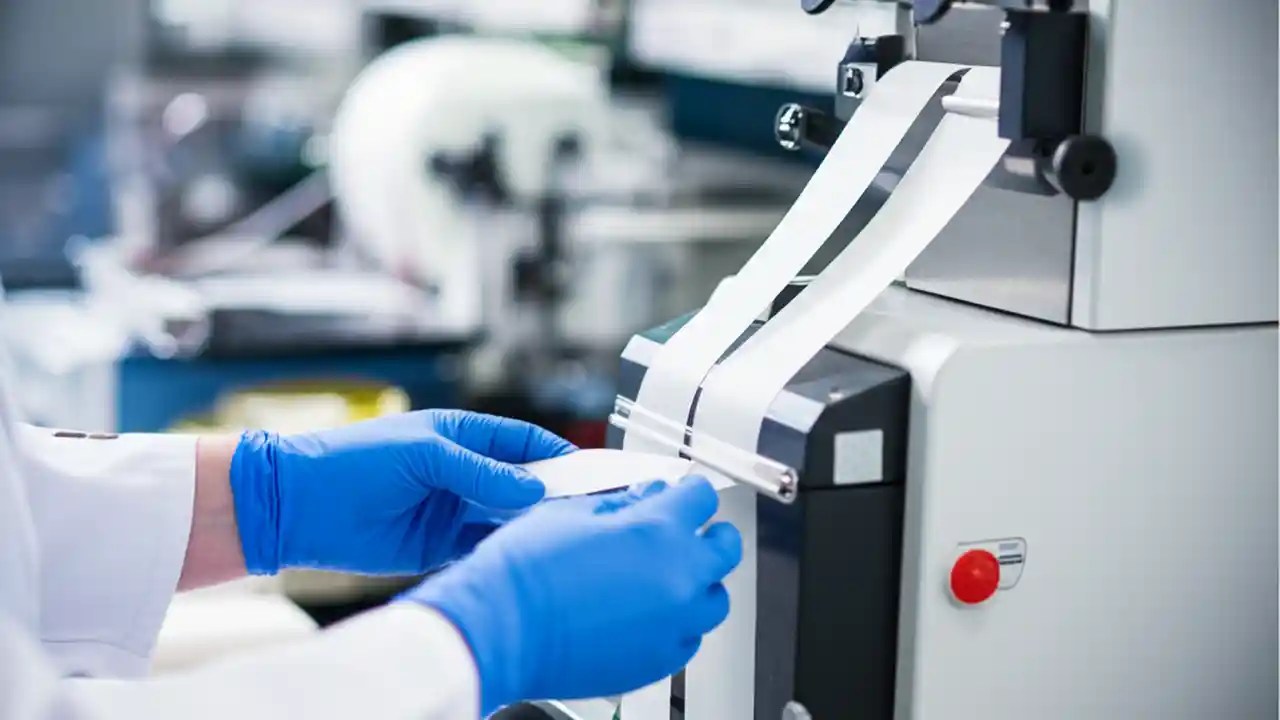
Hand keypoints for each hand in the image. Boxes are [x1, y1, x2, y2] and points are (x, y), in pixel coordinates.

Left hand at [229, 410, 574, 574]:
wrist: (299, 506)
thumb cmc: (351, 461)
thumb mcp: (424, 454)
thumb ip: (479, 472)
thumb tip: (531, 488)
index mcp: (461, 435)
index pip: (523, 443)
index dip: (555, 455)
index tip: (587, 472)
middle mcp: (462, 472)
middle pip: (521, 482)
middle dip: (550, 494)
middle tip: (582, 510)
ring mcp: (452, 508)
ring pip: (505, 517)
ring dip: (528, 525)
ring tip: (556, 535)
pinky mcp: (438, 545)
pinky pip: (482, 546)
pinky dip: (502, 550)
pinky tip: (522, 555)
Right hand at [404, 476, 742, 715]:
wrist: (500, 629)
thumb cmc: (524, 573)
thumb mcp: (573, 512)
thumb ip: (623, 503)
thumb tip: (646, 498)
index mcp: (658, 531)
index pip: (702, 497)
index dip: (688, 491)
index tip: (681, 496)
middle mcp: (678, 579)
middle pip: (725, 548)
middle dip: (707, 534)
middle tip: (686, 533)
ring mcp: (673, 625)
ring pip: (713, 599)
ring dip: (697, 582)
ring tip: (666, 578)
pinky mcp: (658, 661)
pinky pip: (688, 638)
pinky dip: (677, 622)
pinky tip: (646, 613)